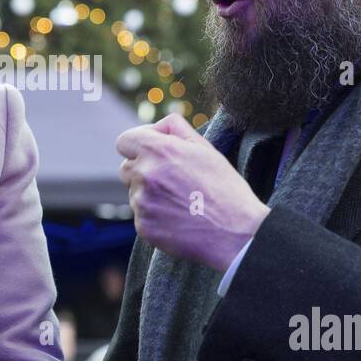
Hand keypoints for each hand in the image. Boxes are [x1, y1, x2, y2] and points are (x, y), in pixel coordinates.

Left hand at [116, 113, 267, 272]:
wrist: (236, 232)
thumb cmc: (224, 188)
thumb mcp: (205, 148)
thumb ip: (175, 128)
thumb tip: (155, 128)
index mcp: (158, 151)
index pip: (125, 141)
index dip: (137, 145)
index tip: (151, 152)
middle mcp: (145, 175)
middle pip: (126, 168)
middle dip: (143, 170)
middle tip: (172, 180)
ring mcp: (142, 203)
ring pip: (135, 193)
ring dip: (151, 195)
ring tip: (182, 202)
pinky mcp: (143, 226)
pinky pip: (141, 216)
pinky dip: (155, 216)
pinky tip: (179, 218)